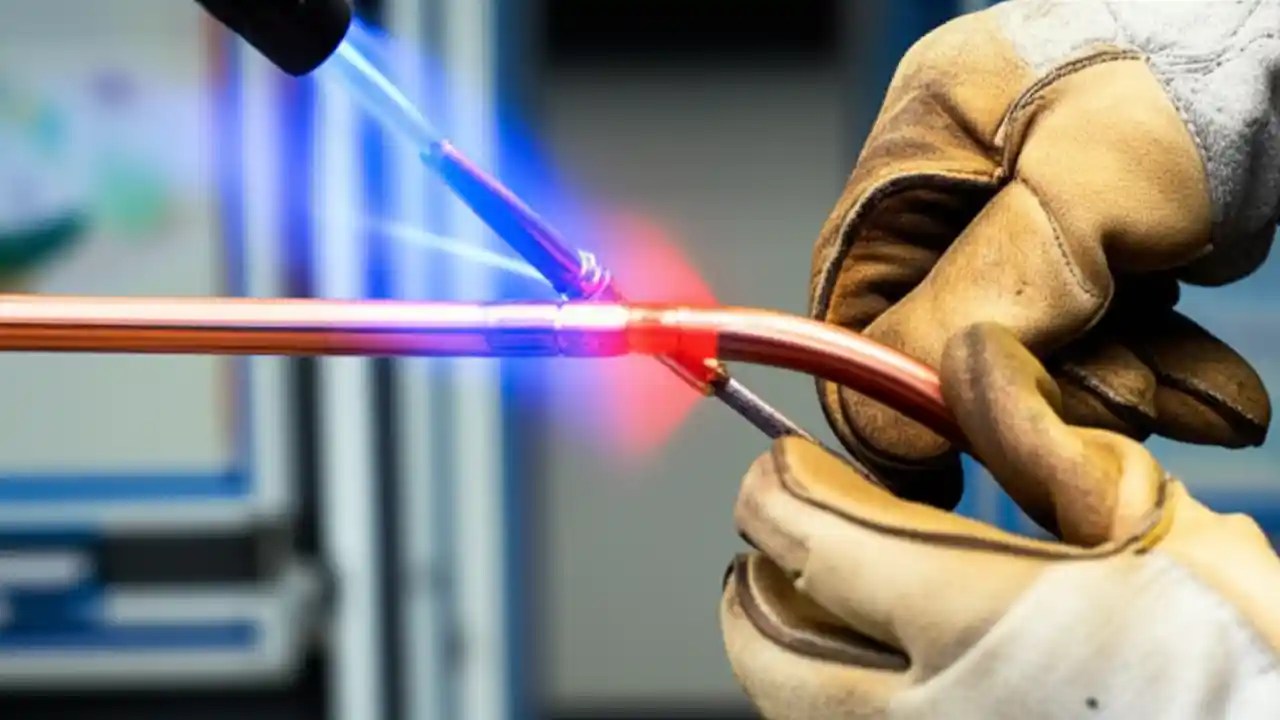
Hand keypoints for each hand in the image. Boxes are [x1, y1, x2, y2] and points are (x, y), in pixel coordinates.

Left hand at [721, 325, 1279, 718]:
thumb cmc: (1241, 659)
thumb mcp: (1159, 527)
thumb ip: (1046, 441)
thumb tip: (971, 364)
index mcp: (971, 617)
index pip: (803, 534)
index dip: (779, 484)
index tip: (789, 463)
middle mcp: (927, 714)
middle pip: (765, 642)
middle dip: (761, 575)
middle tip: (791, 535)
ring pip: (794, 707)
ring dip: (791, 641)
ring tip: (828, 599)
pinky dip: (835, 699)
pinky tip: (888, 668)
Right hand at [811, 0, 1278, 506]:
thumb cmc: (1187, 73)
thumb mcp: (1076, 194)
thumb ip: (979, 302)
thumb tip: (891, 423)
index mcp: (911, 161)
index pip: (859, 313)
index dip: (899, 395)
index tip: (959, 460)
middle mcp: (957, 198)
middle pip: (956, 341)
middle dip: (1043, 392)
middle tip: (1123, 408)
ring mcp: (1030, 227)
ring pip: (1044, 351)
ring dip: (1117, 395)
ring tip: (1190, 399)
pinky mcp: (1099, 251)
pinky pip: (1107, 334)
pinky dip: (1161, 372)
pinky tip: (1216, 398)